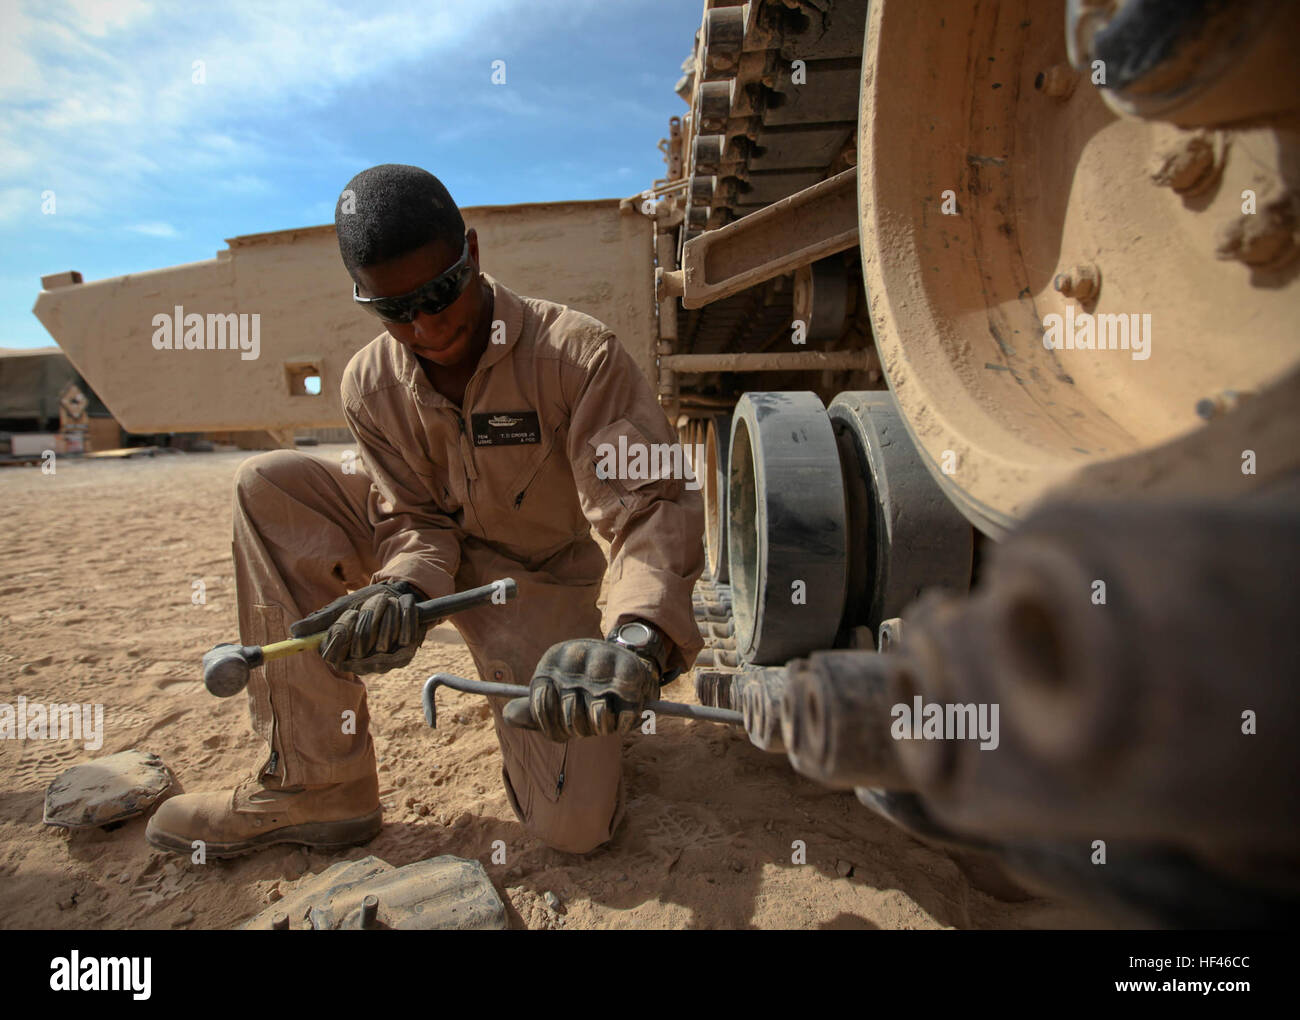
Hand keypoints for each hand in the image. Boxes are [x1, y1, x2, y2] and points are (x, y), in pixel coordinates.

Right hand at [290, 580, 432, 673]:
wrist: (398, 596)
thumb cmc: (366, 605)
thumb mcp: (342, 608)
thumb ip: (320, 621)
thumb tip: (294, 631)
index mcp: (342, 656)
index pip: (331, 653)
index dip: (341, 631)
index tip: (350, 613)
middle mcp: (361, 665)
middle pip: (359, 642)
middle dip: (369, 613)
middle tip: (373, 603)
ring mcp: (384, 663)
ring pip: (384, 635)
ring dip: (388, 609)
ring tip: (389, 604)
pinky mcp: (406, 656)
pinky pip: (406, 632)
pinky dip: (405, 610)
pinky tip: (403, 607)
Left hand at [504, 638, 658, 741]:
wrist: (626, 660)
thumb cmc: (584, 684)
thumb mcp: (557, 692)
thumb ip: (535, 708)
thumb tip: (508, 716)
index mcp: (553, 659)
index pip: (542, 702)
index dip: (550, 725)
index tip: (561, 731)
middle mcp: (577, 654)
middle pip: (569, 714)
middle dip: (577, 729)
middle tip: (584, 727)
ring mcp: (605, 661)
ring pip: (597, 715)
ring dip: (600, 729)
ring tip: (603, 724)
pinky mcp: (632, 671)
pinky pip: (622, 715)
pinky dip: (622, 725)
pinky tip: (620, 717)